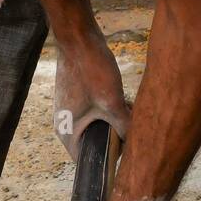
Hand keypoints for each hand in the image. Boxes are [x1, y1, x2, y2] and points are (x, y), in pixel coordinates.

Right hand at [54, 33, 130, 160]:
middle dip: (112, 140)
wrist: (78, 37)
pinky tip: (121, 100)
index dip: (104, 163)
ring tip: (126, 112)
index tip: (122, 158)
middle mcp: (64, 124)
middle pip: (92, 144)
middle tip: (130, 131)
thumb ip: (123, 126)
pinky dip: (107, 111)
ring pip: (95, 126)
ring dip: (112, 123)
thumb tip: (136, 143)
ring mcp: (68, 110)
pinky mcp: (76, 98)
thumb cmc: (90, 69)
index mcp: (67, 132)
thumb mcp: (112, 102)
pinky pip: (94, 113)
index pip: (85, 161)